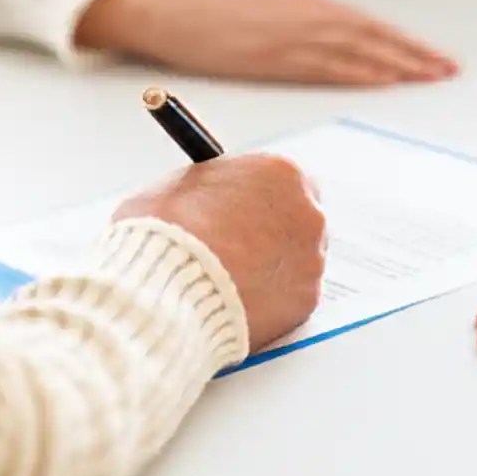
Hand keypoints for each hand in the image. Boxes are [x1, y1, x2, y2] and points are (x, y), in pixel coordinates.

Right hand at [76, 0, 457, 85]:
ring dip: (399, 65)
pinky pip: (329, 66)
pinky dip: (361, 72)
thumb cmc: (221, 20)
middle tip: (449, 72)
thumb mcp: (274, 18)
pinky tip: (384, 81)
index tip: (437, 59)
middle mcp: (313, 15)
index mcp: (313, 6)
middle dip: (416, 55)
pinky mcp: (278, 56)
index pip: (373, 27)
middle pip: (376, 37)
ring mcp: (297, 34)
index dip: (408, 44)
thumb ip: (307, 33)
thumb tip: (338, 54)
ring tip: (430, 79)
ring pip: (361, 50)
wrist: (178, 12)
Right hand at [113, 153, 326, 350]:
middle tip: (242, 249)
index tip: (250, 212)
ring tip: (231, 281)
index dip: (266, 200)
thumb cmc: (167, 233)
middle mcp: (308, 213)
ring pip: (298, 262)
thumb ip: (215, 186)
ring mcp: (311, 259)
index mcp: (282, 173)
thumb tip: (214, 195)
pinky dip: (271, 302)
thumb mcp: (182, 185)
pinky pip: (291, 298)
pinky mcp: (305, 301)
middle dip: (275, 234)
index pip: (290, 181)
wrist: (165, 289)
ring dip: (273, 269)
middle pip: (301, 221)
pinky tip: (239, 302)